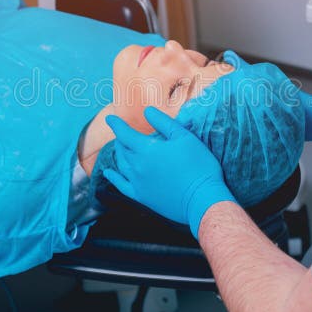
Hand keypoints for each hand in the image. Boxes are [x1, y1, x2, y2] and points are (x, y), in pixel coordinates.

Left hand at [105, 106, 235, 237]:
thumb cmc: (198, 166)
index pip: (125, 133)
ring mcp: (138, 183)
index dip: (117, 124)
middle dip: (120, 138)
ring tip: (119, 147)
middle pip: (122, 149)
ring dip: (119, 154)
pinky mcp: (142, 197)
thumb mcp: (184, 137)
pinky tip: (108, 173)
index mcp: (147, 149)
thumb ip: (163, 123)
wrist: (202, 199)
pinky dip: (113, 178)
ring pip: (121, 165)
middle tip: (122, 132)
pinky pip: (121, 185)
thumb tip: (147, 111)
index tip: (110, 118)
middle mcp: (137, 166)